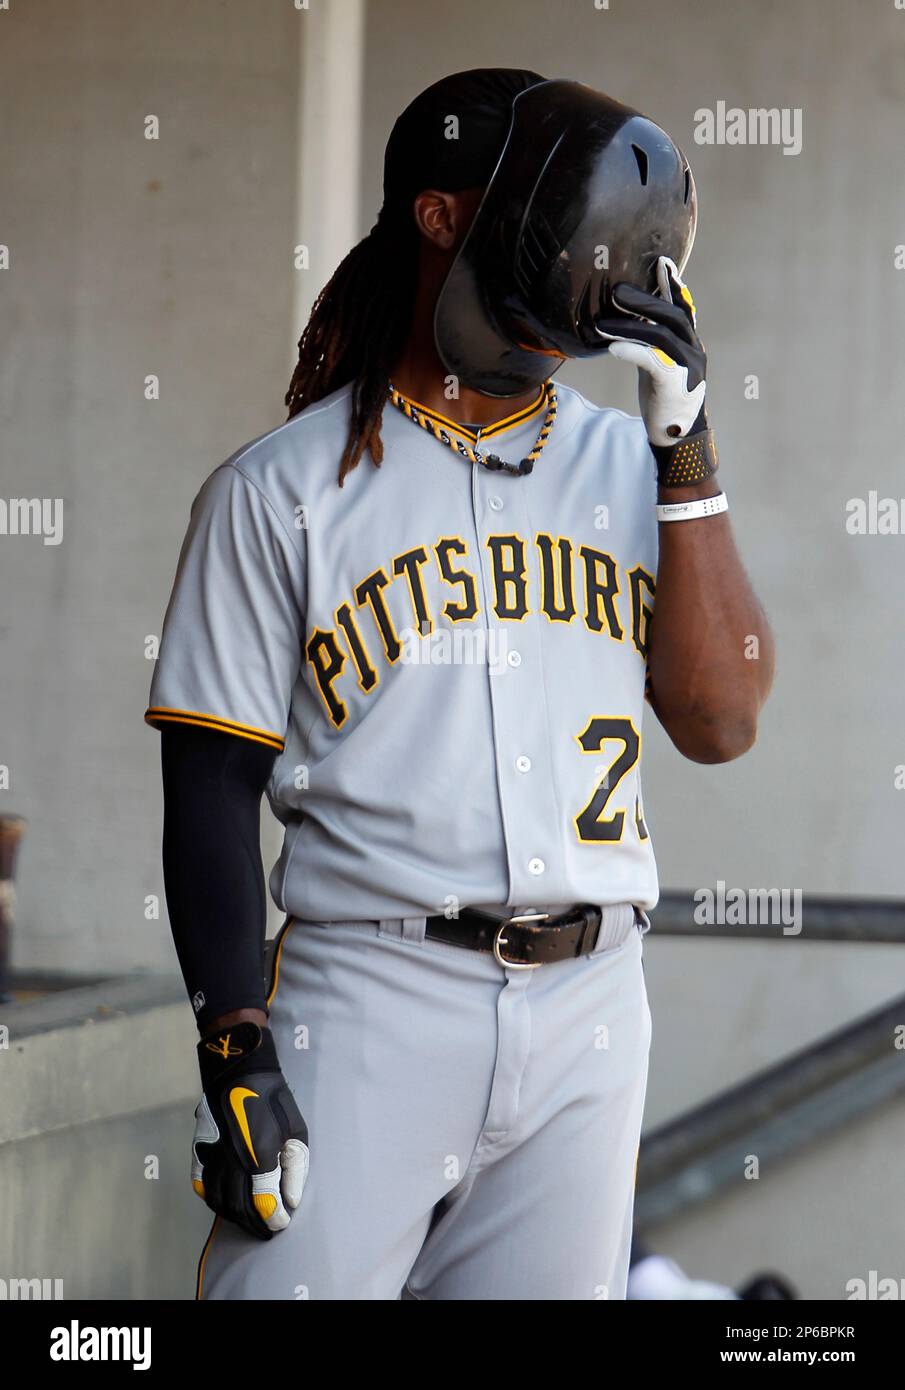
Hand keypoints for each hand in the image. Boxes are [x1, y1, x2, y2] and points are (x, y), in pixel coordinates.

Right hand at [192, 1020, 308, 1239]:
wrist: (240, 1072)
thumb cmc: (273, 1099)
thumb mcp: (296, 1131)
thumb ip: (294, 1168)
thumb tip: (291, 1200)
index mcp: (259, 1155)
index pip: (264, 1202)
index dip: (274, 1218)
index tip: (281, 1223)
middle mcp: (233, 1161)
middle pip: (240, 1208)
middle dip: (255, 1224)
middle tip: (267, 1230)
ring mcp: (214, 1157)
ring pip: (219, 1201)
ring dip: (234, 1216)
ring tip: (249, 1220)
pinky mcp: (200, 1151)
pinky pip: (201, 1186)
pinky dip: (212, 1200)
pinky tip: (224, 1204)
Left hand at [594, 256, 706, 446]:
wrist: (678, 437)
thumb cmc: (665, 399)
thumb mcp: (660, 365)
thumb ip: (653, 344)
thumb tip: (631, 322)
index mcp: (689, 344)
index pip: (683, 308)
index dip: (674, 285)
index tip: (662, 262)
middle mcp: (693, 351)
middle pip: (672, 315)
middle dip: (645, 300)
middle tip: (617, 291)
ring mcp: (688, 367)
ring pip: (661, 337)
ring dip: (630, 327)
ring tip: (601, 323)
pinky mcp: (675, 385)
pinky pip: (654, 362)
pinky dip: (633, 351)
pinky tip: (613, 347)